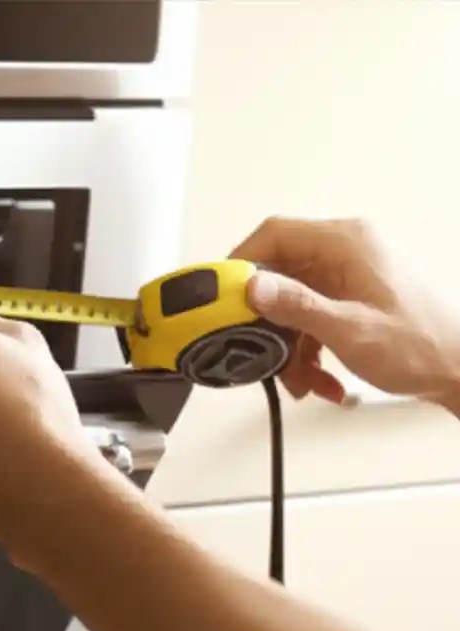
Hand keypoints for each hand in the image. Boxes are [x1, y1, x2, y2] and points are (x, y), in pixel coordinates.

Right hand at [231, 217, 459, 411]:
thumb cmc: (424, 346)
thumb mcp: (351, 330)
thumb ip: (297, 307)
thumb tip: (253, 288)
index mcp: (347, 243)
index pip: (275, 234)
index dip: (241, 263)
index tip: (222, 296)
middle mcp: (345, 252)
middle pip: (278, 273)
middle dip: (267, 320)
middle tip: (255, 348)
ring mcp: (348, 275)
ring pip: (290, 302)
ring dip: (288, 344)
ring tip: (298, 378)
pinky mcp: (349, 298)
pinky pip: (309, 317)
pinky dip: (306, 350)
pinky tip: (318, 379)